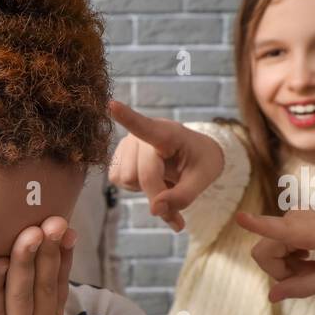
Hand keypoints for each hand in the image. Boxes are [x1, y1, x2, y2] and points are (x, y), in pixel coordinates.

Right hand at [107, 99, 224, 232]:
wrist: (194, 157)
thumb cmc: (200, 162)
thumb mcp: (202, 179)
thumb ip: (183, 197)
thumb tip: (155, 210)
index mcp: (167, 133)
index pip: (144, 126)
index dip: (126, 117)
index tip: (112, 105)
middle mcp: (141, 135)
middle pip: (141, 176)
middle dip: (157, 193)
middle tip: (175, 195)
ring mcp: (126, 145)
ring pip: (127, 180)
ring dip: (145, 189)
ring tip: (163, 179)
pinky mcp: (117, 157)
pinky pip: (118, 182)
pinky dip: (135, 188)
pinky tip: (149, 178)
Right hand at [235, 208, 314, 300]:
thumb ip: (305, 287)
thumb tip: (272, 296)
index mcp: (314, 231)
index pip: (278, 229)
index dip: (255, 225)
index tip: (240, 217)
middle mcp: (299, 218)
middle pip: (265, 252)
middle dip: (280, 271)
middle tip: (310, 277)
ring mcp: (297, 215)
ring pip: (272, 249)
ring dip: (289, 264)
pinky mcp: (298, 217)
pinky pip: (281, 243)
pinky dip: (294, 256)